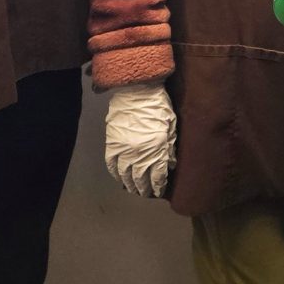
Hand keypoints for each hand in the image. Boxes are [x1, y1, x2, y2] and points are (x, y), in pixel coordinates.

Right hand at [104, 83, 175, 197]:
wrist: (136, 90)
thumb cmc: (158, 105)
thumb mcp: (171, 125)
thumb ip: (170, 147)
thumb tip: (170, 165)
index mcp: (156, 149)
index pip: (157, 176)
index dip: (158, 187)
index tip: (159, 192)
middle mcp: (139, 153)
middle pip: (140, 179)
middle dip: (144, 189)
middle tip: (146, 194)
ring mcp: (123, 149)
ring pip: (125, 175)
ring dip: (130, 185)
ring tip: (134, 189)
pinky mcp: (111, 143)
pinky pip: (111, 165)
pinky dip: (115, 174)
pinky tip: (120, 178)